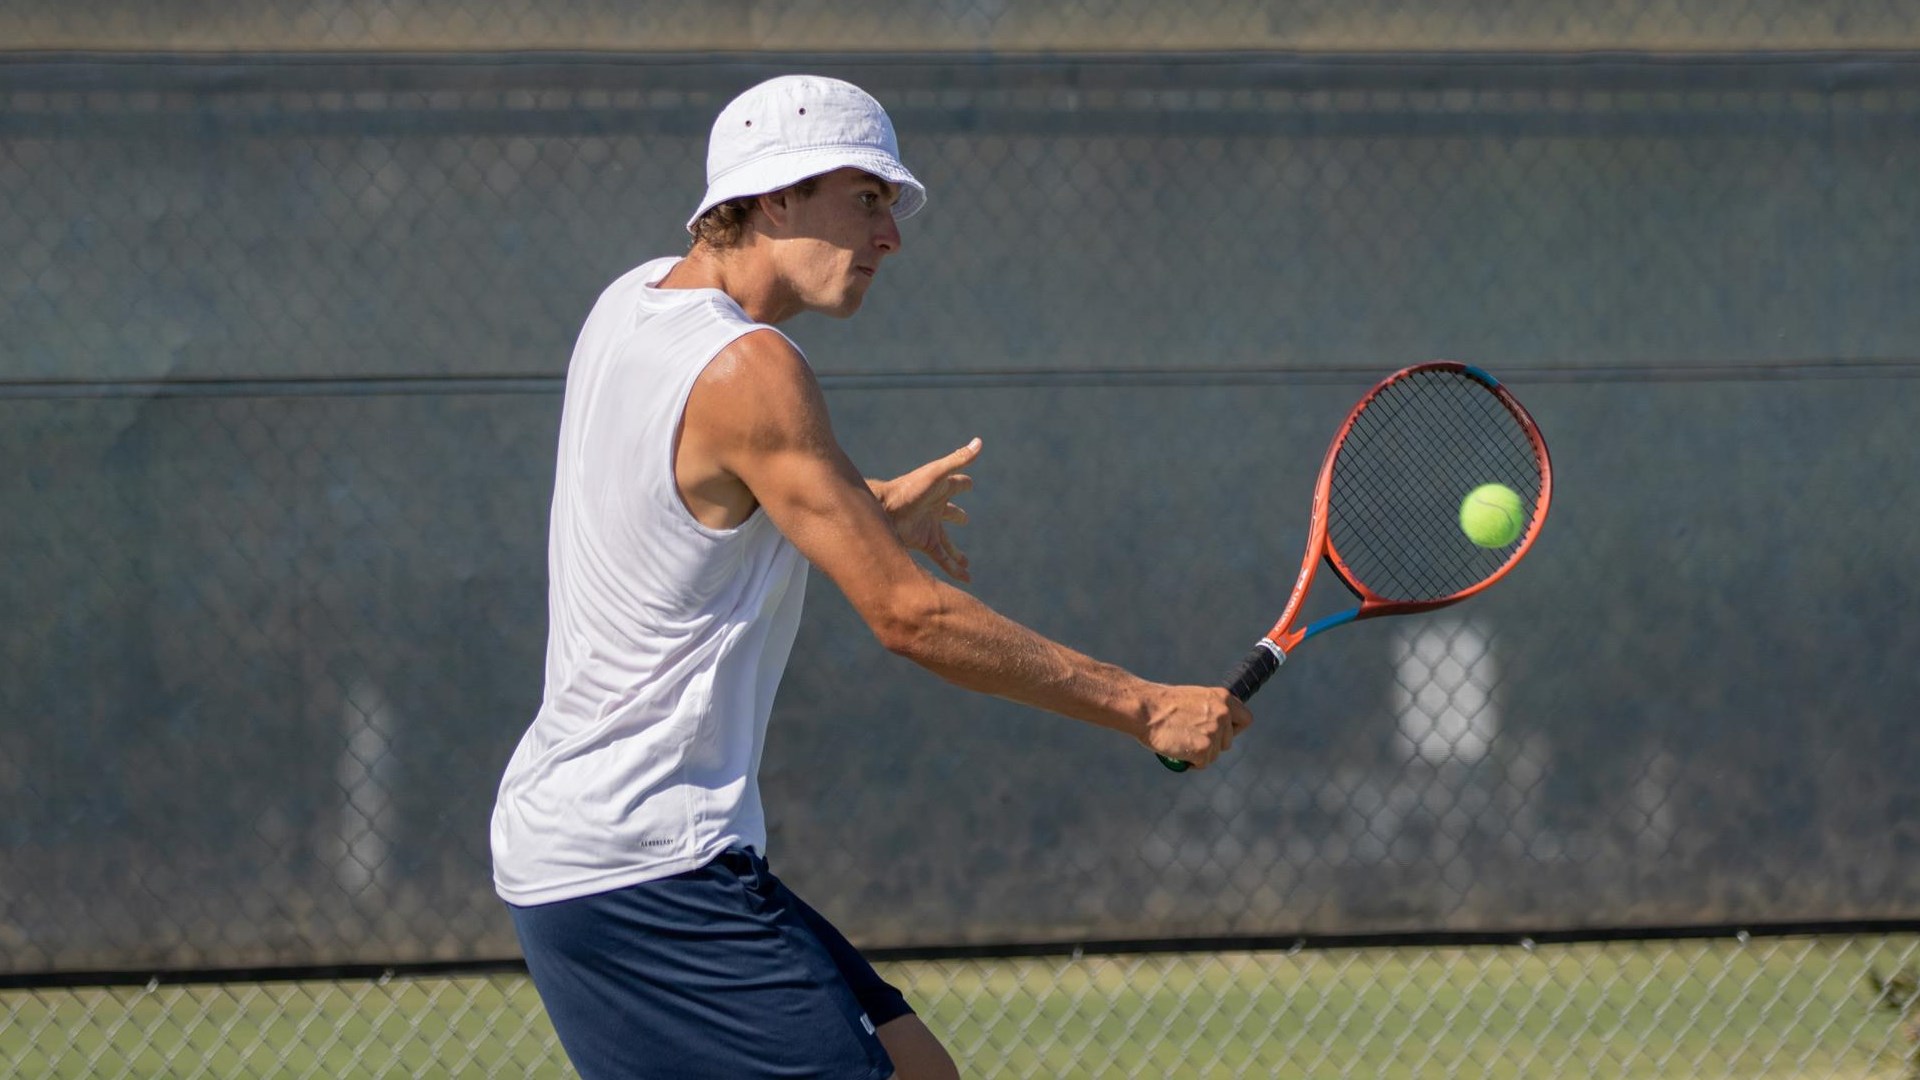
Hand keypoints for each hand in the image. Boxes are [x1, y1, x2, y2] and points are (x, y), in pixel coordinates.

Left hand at [872, 438, 979, 581]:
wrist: (882, 510)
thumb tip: (980, 442)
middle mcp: (935, 508)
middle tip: (964, 519)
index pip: (958, 484)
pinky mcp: (925, 543)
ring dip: (957, 552)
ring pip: (948, 542)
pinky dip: (954, 569)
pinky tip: (965, 579)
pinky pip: (943, 558)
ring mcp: (930, 527)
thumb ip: (958, 460)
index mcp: (941, 489)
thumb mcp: (937, 474)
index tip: (969, 484)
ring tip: (966, 563)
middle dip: (958, 515)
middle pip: (951, 512)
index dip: (964, 484)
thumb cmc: (908, 489)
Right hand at [1141, 685, 1252, 768]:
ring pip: (1214, 755)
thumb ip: (1210, 709)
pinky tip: (1178, 751)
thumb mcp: (1194, 698)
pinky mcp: (1204, 749)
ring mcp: (1214, 732)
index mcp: (1223, 697)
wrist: (1144, 709)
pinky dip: (1191, 762)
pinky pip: (1202, 764)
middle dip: (1212, 744)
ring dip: (1200, 754)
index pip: (1245, 719)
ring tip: (1180, 741)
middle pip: (1227, 742)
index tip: (1221, 732)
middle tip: (1191, 739)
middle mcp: (1223, 714)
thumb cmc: (1162, 704)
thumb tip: (1218, 725)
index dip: (1233, 729)